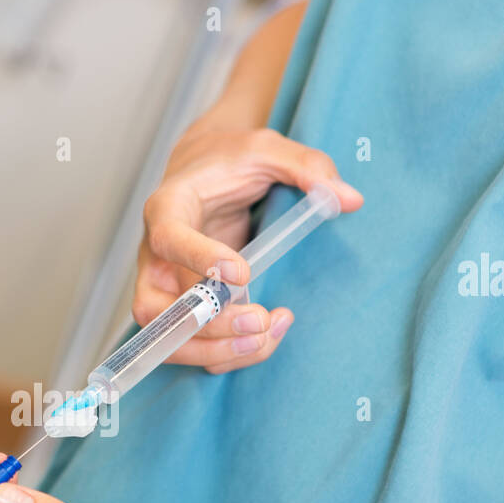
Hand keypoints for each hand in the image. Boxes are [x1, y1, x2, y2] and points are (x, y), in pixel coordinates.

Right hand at [137, 125, 362, 372]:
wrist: (205, 174)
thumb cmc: (229, 161)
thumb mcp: (267, 149)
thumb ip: (306, 167)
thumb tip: (348, 199)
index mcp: (167, 208)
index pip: (168, 238)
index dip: (199, 259)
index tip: (243, 273)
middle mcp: (155, 256)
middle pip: (155, 310)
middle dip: (207, 326)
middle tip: (259, 319)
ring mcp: (164, 289)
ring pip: (171, 340)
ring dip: (219, 350)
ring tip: (270, 330)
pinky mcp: (183, 311)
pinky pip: (195, 347)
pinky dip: (231, 353)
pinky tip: (270, 333)